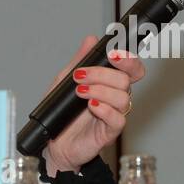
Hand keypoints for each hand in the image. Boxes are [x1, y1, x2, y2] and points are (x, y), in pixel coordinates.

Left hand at [43, 35, 146, 174]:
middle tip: (79, 76)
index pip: (132, 69)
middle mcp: (115, 99)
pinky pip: (118, 119)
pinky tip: (91, 106)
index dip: (129, 60)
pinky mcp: (109, 133)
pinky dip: (105, 109)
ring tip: (80, 93)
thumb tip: (91, 39)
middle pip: (125, 80)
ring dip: (100, 90)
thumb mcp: (64, 82)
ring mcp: (113, 116)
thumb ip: (79, 61)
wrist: (52, 143)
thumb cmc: (62, 115)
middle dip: (101, 74)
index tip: (113, 54)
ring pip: (123, 98)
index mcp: (109, 85)